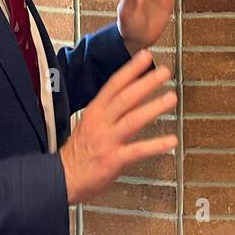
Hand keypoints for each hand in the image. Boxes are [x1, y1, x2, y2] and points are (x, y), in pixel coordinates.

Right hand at [59, 50, 176, 204]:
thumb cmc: (79, 151)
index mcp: (95, 111)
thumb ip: (111, 109)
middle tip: (165, 72)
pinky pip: (138, 150)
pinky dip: (156, 145)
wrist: (63, 178)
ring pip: (133, 120)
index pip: (114, 84)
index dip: (131, 69)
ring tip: (171, 98)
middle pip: (125, 97)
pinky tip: (171, 141)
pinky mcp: (114, 159)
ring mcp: (107, 140)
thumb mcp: (91, 123)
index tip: (146, 56)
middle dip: (146, 82)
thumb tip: (134, 93)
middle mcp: (101, 122)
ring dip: (153, 108)